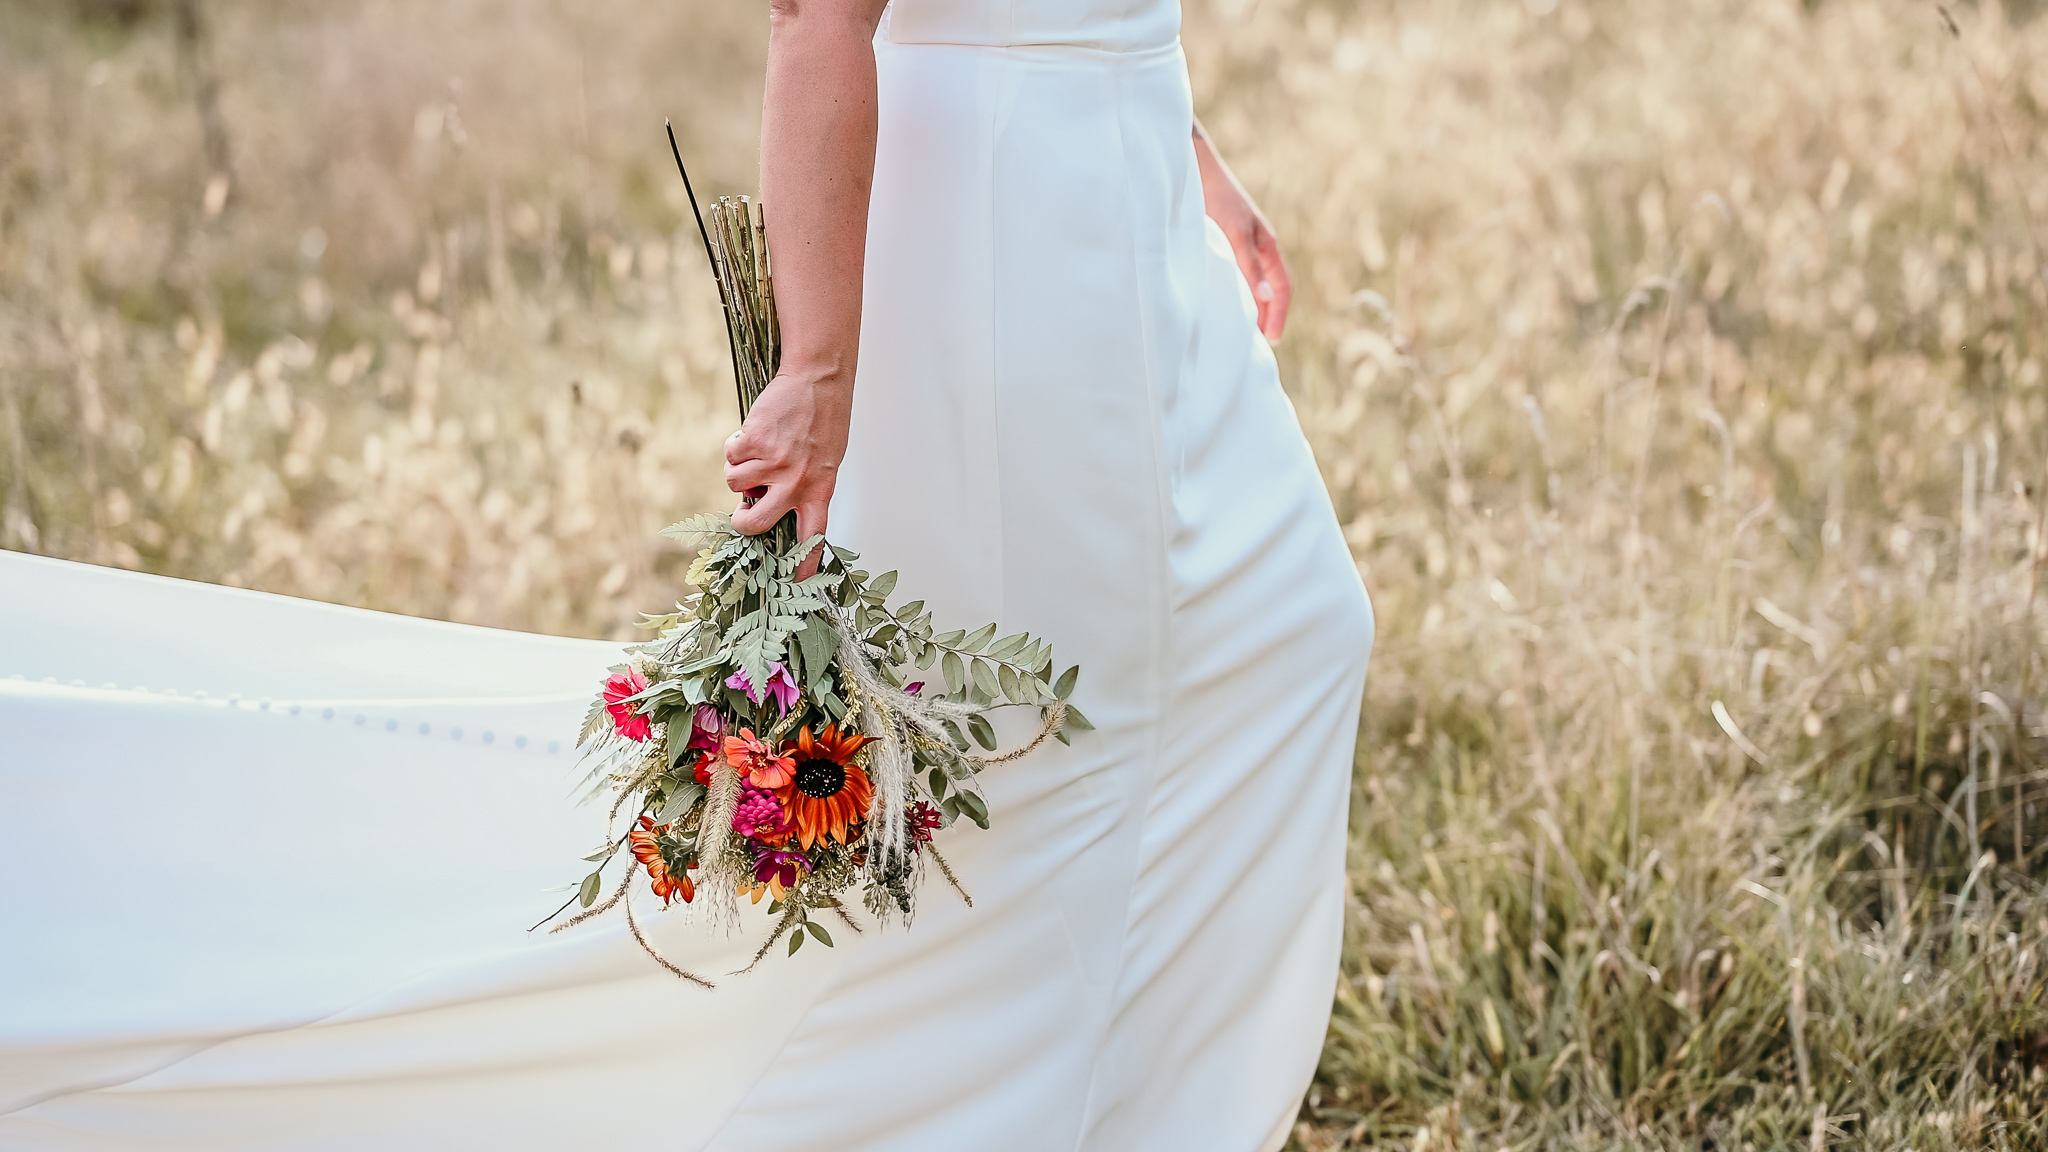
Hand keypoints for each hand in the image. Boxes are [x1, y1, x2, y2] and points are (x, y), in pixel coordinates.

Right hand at [724, 368, 851, 576]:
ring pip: (734, 483)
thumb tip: (762, 505)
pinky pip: (731, 455)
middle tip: (743, 513)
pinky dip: (736, 443)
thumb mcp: (823, 461)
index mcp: (819, 490)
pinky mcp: (755, 442)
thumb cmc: (823, 420)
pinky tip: (756, 429)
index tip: (798, 587)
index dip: (804, 566)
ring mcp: (773, 463)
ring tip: (760, 449)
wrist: (818, 379)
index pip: (813, 538)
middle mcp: (796, 482)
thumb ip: (801, 486)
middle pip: (756, 524)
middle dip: (742, 524)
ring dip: (739, 468)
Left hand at [1192, 119, 1291, 340]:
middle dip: (1267, 316)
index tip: (1271, 339)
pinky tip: (1220, 304)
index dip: (1278, 314)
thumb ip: (1249, 267)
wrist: (1193, 169)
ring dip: (1250, 306)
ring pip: (1251, 284)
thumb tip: (1266, 299)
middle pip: (1269, 290)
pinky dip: (1233, 293)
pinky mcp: (1222, 244)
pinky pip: (1234, 275)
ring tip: (1240, 330)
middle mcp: (1257, 248)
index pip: (1282, 288)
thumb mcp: (1234, 234)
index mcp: (1268, 246)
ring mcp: (1240, 246)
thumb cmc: (1216, 197)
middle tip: (1256, 343)